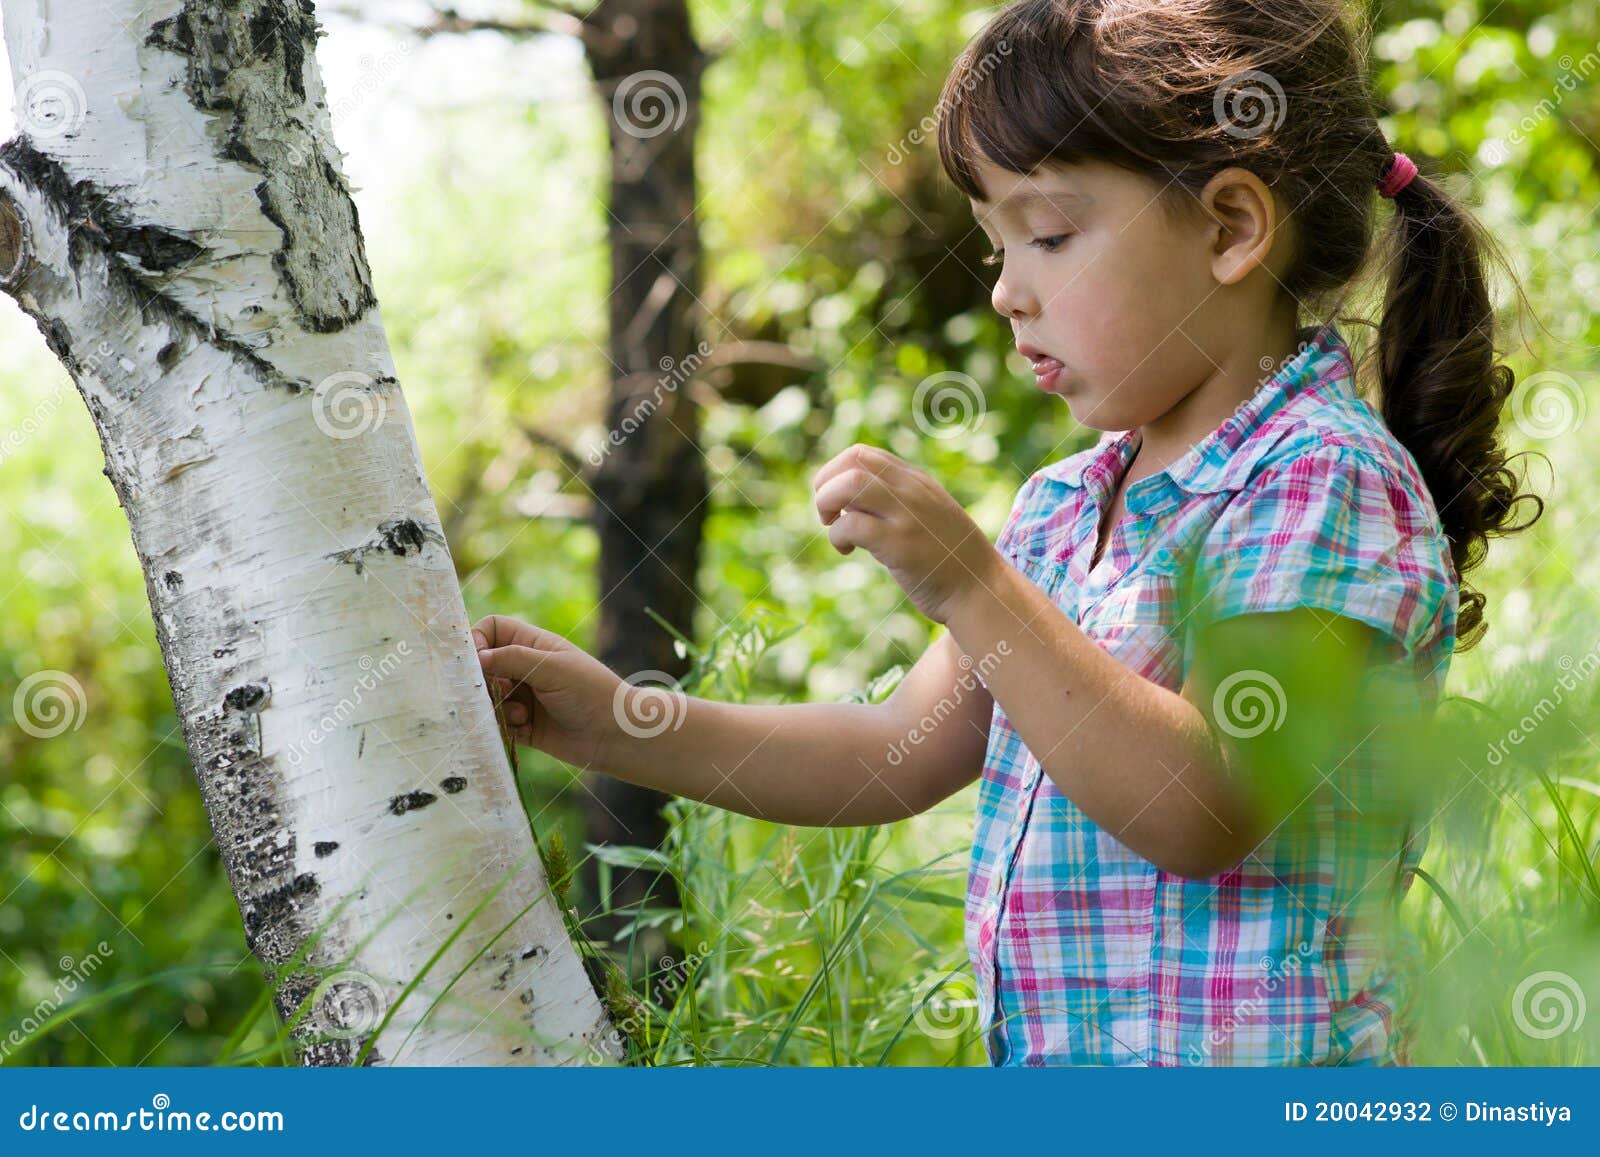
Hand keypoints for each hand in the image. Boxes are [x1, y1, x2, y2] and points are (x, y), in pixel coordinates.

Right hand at [472, 615, 623, 768]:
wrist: (615, 735)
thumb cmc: (590, 692)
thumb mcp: (552, 668)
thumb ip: (512, 658)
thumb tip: (475, 657)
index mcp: (534, 645)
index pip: (492, 629)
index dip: (477, 640)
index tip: (475, 661)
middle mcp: (525, 669)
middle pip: (483, 666)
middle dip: (485, 681)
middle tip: (501, 691)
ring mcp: (524, 697)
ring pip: (487, 697)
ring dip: (497, 706)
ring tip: (520, 713)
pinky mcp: (524, 725)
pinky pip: (497, 723)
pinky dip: (504, 726)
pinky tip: (525, 728)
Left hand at [812, 443, 998, 623]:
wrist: (980, 589)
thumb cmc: (948, 558)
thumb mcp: (927, 514)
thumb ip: (896, 500)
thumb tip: (849, 502)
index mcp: (914, 480)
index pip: (861, 453)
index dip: (835, 473)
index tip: (837, 503)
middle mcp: (910, 490)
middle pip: (852, 460)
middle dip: (824, 485)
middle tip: (828, 515)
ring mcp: (906, 515)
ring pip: (849, 485)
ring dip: (826, 504)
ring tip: (833, 528)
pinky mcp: (899, 544)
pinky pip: (850, 525)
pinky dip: (837, 537)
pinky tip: (847, 550)